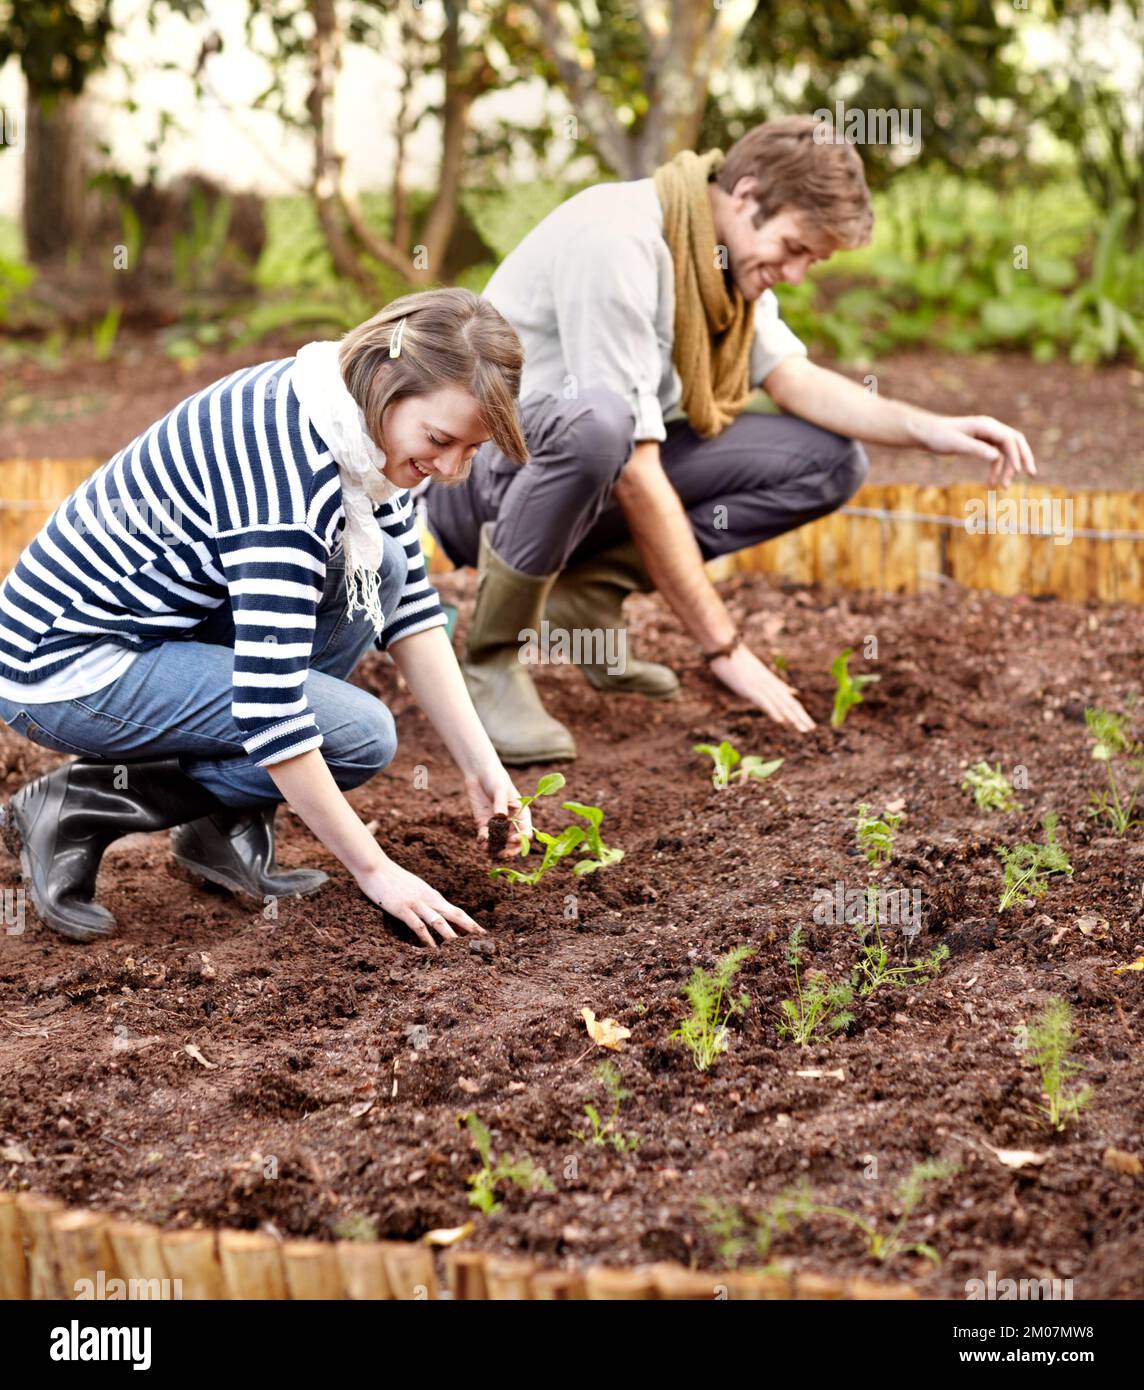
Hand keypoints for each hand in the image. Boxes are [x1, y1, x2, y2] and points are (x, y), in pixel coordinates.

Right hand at [354, 855, 484, 950]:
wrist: (375, 866)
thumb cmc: (392, 877)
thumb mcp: (414, 887)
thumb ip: (425, 898)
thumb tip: (433, 909)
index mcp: (432, 894)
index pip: (456, 910)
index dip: (470, 923)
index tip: (481, 933)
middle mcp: (429, 898)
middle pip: (455, 915)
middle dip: (470, 929)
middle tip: (482, 942)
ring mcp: (416, 903)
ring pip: (440, 922)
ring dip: (452, 937)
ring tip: (462, 951)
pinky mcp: (403, 908)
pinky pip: (418, 926)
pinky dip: (427, 939)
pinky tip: (433, 950)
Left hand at [465, 765, 532, 856]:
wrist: (479, 774)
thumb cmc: (495, 778)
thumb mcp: (500, 788)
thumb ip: (500, 802)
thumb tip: (500, 816)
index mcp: (522, 814)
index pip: (526, 832)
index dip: (522, 838)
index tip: (514, 839)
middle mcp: (511, 823)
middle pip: (514, 843)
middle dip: (509, 850)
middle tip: (503, 854)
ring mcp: (497, 825)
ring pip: (500, 843)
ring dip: (495, 849)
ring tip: (489, 850)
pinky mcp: (484, 824)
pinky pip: (486, 837)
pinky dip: (484, 842)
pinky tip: (481, 842)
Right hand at [709, 644, 815, 731]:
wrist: (724, 646)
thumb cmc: (737, 660)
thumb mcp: (757, 673)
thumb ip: (773, 683)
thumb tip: (788, 691)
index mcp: (771, 682)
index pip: (790, 700)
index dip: (800, 713)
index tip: (810, 724)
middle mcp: (769, 684)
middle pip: (788, 703)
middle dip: (801, 717)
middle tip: (812, 729)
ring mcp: (760, 685)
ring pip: (780, 703)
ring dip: (791, 717)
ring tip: (802, 729)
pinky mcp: (749, 687)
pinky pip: (764, 701)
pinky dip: (773, 711)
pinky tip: (781, 721)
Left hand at [918, 414, 1035, 486]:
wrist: (925, 432)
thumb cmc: (938, 436)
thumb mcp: (956, 444)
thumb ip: (976, 449)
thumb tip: (996, 457)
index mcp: (985, 425)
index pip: (1009, 439)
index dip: (1016, 455)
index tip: (1018, 471)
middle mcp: (989, 428)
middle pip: (1015, 441)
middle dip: (1024, 458)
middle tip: (1032, 474)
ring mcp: (987, 435)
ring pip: (1006, 451)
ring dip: (1008, 468)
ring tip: (1005, 486)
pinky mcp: (981, 443)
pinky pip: (995, 456)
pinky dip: (996, 468)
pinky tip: (991, 483)